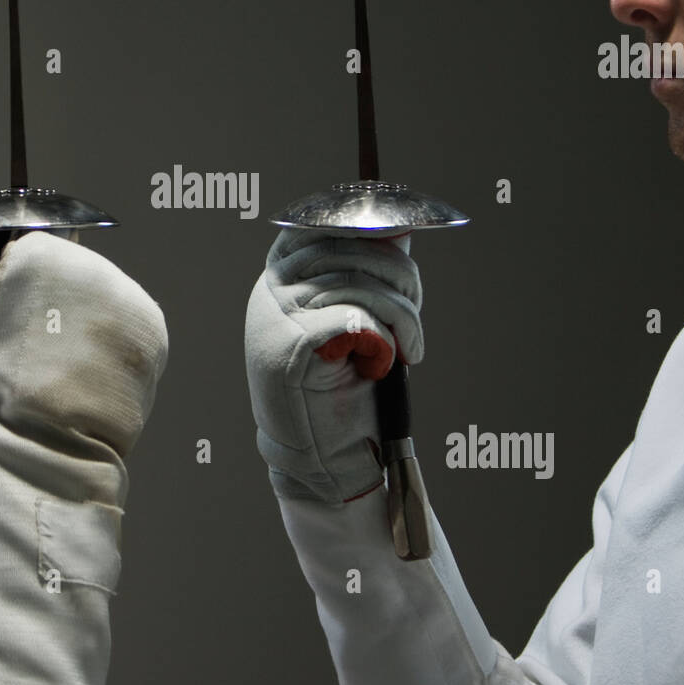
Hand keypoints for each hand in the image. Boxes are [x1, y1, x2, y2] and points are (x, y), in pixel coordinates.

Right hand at [0, 230, 168, 505]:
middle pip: (73, 272)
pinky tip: (91, 368)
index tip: (15, 315)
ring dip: (88, 321)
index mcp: (40, 252)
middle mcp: (90, 264)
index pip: (35, 250)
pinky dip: (113, 344)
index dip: (21, 286)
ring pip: (103, 298)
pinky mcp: (152, 325)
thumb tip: (1, 244)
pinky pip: (128, 326)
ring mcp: (126, 294)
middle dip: (57, 301)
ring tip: (65, 362)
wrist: (41, 434)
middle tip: (39, 344)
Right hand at [244, 227, 421, 502]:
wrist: (323, 459)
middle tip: (413, 324)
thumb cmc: (342, 390)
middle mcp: (270, 290)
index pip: (324, 225)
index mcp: (279, 277)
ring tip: (406, 351)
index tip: (402, 253)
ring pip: (360, 286)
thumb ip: (368, 272)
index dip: (370, 232)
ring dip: (401, 319)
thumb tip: (400, 229)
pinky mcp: (290, 346)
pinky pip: (358, 320)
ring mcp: (276, 316)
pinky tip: (378, 366)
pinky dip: (383, 343)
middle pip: (350, 249)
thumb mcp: (355, 319)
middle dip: (401, 280)